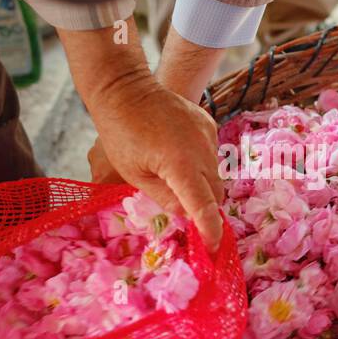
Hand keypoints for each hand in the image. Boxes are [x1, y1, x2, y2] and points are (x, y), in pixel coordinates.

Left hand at [86, 70, 225, 251]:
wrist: (125, 90)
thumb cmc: (121, 135)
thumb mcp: (136, 175)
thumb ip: (165, 199)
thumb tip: (187, 215)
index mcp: (181, 165)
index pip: (204, 206)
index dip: (210, 230)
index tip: (213, 248)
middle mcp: (201, 149)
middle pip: (215, 193)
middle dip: (205, 208)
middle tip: (187, 216)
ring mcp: (208, 134)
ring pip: (216, 174)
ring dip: (202, 186)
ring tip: (175, 180)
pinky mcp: (208, 123)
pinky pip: (212, 154)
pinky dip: (201, 165)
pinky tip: (178, 157)